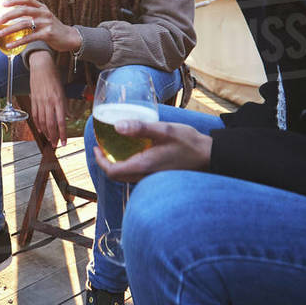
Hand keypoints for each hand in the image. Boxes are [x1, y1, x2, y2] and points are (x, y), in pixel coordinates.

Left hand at [0, 0, 81, 53]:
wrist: (70, 37)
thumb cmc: (53, 28)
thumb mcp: (44, 17)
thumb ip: (32, 15)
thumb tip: (13, 16)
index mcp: (42, 7)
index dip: (14, 0)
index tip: (3, 4)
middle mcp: (44, 13)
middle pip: (23, 10)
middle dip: (8, 15)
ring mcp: (46, 23)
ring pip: (24, 24)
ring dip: (10, 29)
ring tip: (0, 34)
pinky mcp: (47, 34)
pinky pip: (29, 38)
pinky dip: (18, 42)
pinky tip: (10, 45)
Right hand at [28, 53, 66, 146]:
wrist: (41, 65)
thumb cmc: (54, 76)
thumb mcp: (62, 90)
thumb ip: (63, 104)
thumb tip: (65, 117)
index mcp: (58, 100)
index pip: (61, 121)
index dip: (62, 134)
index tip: (64, 143)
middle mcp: (48, 102)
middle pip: (50, 124)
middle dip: (53, 136)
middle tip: (55, 145)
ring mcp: (39, 101)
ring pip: (42, 122)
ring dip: (46, 132)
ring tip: (49, 139)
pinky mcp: (33, 100)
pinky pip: (35, 115)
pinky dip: (38, 124)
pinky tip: (41, 129)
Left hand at [93, 120, 211, 182]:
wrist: (209, 156)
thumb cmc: (189, 143)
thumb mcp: (164, 130)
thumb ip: (140, 128)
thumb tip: (117, 126)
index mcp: (144, 166)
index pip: (112, 171)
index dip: (100, 160)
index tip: (96, 147)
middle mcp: (146, 176)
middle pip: (116, 176)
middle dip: (105, 162)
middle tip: (102, 147)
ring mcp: (152, 178)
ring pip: (126, 176)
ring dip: (116, 164)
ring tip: (114, 147)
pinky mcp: (158, 175)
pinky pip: (136, 174)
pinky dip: (128, 164)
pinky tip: (133, 151)